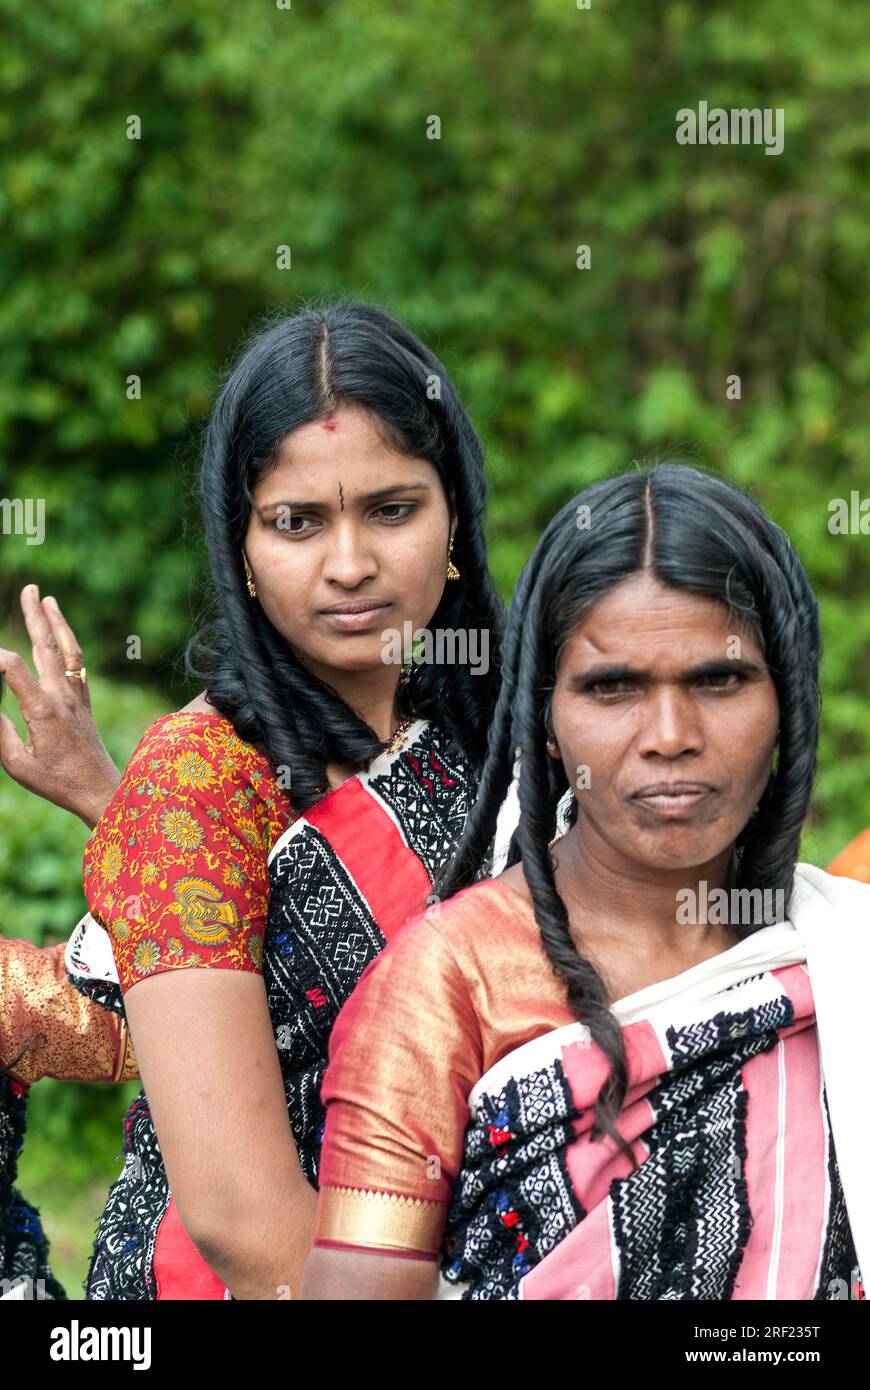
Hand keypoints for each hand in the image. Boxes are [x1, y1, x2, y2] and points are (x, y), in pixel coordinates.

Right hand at [0, 585, 119, 828]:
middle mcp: (63, 696)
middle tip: (29, 588)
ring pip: (69, 651)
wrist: (100, 791)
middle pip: (48, 647)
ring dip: (58, 622)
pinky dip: (70, 645)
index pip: (13, 668)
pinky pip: (79, 666)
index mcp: (43, 710)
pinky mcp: (85, 702)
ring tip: (48, 599)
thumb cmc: (56, 782)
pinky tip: (64, 634)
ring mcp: (77, 697)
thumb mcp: (17, 764)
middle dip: (36, 615)